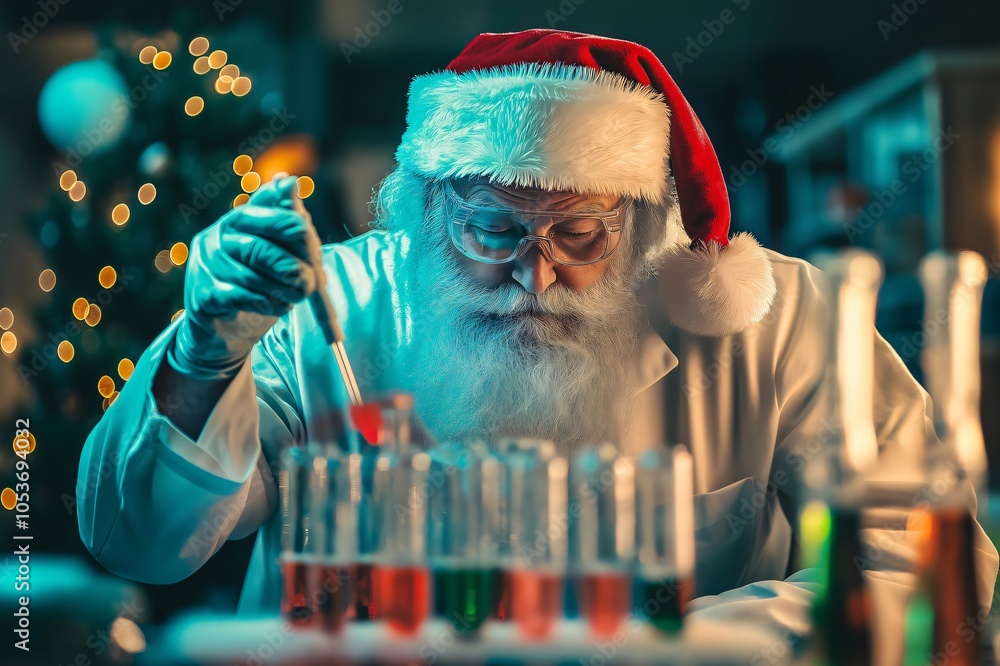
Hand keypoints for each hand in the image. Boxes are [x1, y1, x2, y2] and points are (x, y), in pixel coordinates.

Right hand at [168, 176, 319, 379]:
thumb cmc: (258, 284)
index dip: (295, 229)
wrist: (223, 329)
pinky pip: (239, 297)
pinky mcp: (201, 295)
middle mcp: (217, 236)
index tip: (312, 245)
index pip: (269, 210)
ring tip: (296, 298)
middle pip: (260, 247)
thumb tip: (289, 181)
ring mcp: (205, 265)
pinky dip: (266, 304)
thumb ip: (287, 224)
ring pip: (251, 276)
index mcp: (239, 219)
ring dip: (282, 290)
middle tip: (312, 284)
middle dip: (292, 268)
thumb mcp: (276, 252)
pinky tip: (278, 308)